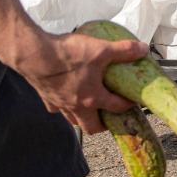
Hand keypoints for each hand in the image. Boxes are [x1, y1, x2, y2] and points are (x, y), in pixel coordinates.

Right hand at [10, 31, 144, 134]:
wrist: (33, 54)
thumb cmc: (67, 54)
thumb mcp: (101, 49)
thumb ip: (123, 50)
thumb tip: (143, 49)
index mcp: (92, 98)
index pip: (116, 107)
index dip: (129, 105)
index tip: (134, 101)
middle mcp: (75, 106)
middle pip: (91, 127)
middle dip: (103, 125)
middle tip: (110, 115)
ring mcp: (59, 103)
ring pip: (72, 120)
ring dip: (83, 117)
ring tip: (90, 107)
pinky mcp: (45, 96)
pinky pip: (55, 108)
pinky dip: (62, 106)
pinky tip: (65, 96)